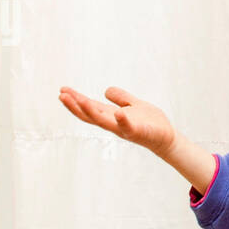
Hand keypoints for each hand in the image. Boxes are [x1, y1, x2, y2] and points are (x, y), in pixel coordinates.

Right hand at [58, 85, 175, 156]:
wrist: (166, 137)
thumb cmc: (150, 122)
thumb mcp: (134, 104)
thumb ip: (121, 98)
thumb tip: (105, 90)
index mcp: (112, 116)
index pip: (90, 107)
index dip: (76, 100)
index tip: (62, 90)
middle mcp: (114, 123)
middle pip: (90, 115)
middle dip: (75, 106)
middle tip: (61, 95)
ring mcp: (124, 128)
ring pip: (103, 122)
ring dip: (90, 111)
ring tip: (79, 100)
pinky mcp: (138, 132)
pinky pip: (128, 127)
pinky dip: (123, 121)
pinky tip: (118, 113)